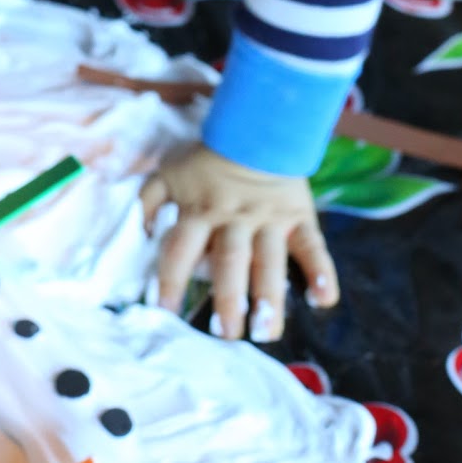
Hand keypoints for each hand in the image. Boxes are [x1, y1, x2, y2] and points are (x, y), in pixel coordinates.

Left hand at [140, 144, 338, 342]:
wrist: (258, 128)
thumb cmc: (208, 160)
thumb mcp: (169, 173)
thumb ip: (147, 203)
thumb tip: (137, 236)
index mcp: (200, 211)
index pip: (180, 248)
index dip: (171, 279)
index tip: (164, 310)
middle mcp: (234, 219)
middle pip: (229, 261)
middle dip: (228, 299)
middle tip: (227, 334)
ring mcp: (269, 220)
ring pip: (269, 261)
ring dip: (270, 298)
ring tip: (266, 331)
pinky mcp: (299, 217)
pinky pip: (312, 246)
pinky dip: (321, 272)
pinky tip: (323, 300)